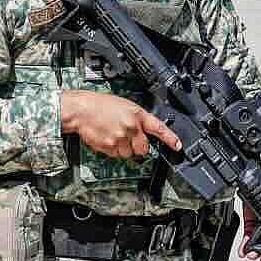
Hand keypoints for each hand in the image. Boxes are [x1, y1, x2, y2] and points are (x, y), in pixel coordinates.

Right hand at [60, 89, 181, 158]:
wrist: (82, 110)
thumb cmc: (100, 105)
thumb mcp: (124, 105)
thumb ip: (136, 119)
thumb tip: (142, 132)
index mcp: (137, 115)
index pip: (158, 128)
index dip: (170, 139)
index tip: (178, 146)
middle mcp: (131, 127)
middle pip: (143, 148)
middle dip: (138, 146)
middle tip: (128, 138)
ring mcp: (121, 138)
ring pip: (129, 154)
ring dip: (123, 148)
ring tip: (113, 135)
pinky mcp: (110, 147)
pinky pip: (116, 155)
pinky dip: (112, 150)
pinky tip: (106, 138)